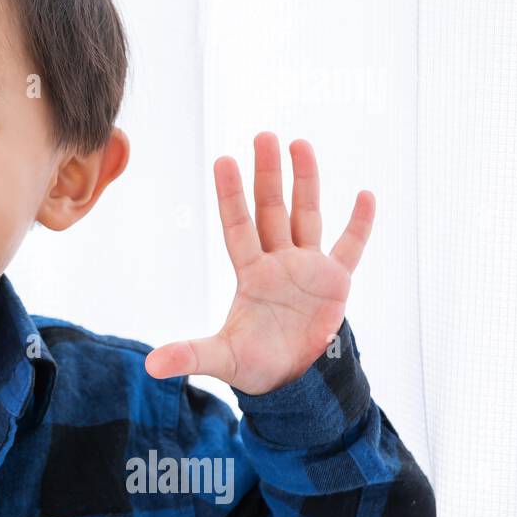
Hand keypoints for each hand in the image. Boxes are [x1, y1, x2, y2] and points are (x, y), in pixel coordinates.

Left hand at [145, 132, 374, 394]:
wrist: (292, 380)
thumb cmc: (254, 365)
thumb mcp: (221, 359)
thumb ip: (190, 356)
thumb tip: (151, 367)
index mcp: (250, 275)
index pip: (238, 226)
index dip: (231, 195)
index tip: (223, 160)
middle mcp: (278, 263)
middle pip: (271, 210)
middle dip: (267, 174)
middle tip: (263, 136)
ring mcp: (308, 268)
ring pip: (306, 216)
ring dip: (305, 182)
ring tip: (300, 144)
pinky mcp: (336, 282)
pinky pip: (350, 247)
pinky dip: (359, 224)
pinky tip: (365, 195)